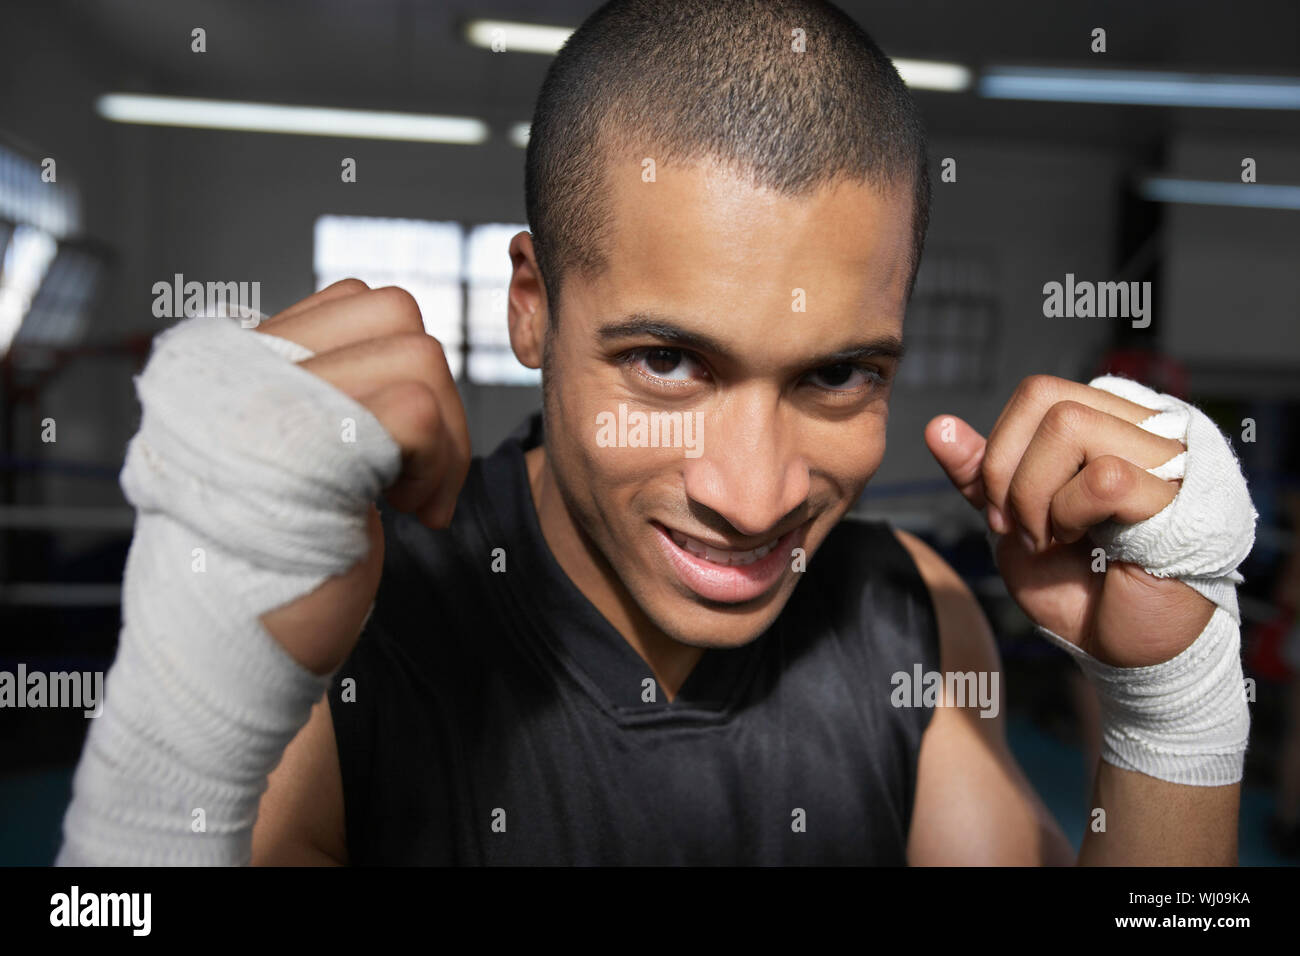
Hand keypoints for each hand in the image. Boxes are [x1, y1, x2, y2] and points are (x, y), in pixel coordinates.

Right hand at [254, 279, 470, 674]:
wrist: (227, 657)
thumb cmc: (269, 566)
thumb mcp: (284, 452)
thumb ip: (321, 388)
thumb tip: (402, 347)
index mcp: (233, 357)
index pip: (357, 302)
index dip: (401, 369)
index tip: (391, 444)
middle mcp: (242, 363)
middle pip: (399, 316)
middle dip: (437, 397)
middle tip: (413, 477)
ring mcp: (272, 399)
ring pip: (421, 357)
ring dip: (444, 439)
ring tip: (410, 499)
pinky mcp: (309, 446)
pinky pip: (421, 410)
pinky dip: (439, 466)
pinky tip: (410, 513)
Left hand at [925, 375, 1213, 667]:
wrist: (1121, 645)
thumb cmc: (1077, 581)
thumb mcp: (1011, 520)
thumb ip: (979, 473)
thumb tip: (938, 425)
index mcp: (1104, 424)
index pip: (1035, 393)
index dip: (1000, 448)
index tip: (998, 510)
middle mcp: (1139, 427)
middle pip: (1044, 397)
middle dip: (1006, 470)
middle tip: (1017, 527)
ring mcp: (1164, 456)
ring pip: (1069, 426)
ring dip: (1036, 495)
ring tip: (1052, 538)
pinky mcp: (1177, 495)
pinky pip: (1103, 476)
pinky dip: (1071, 514)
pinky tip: (1085, 545)